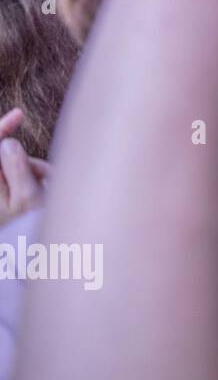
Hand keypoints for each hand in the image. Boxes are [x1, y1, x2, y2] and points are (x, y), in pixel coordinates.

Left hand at [0, 109, 48, 224]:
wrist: (39, 264)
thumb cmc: (31, 235)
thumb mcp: (27, 198)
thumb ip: (16, 166)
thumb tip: (8, 143)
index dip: (1, 128)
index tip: (20, 115)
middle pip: (8, 158)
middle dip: (30, 162)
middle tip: (47, 177)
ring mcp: (2, 195)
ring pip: (19, 169)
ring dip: (38, 175)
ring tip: (50, 193)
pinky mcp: (11, 201)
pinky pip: (24, 181)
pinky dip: (38, 184)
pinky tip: (47, 197)